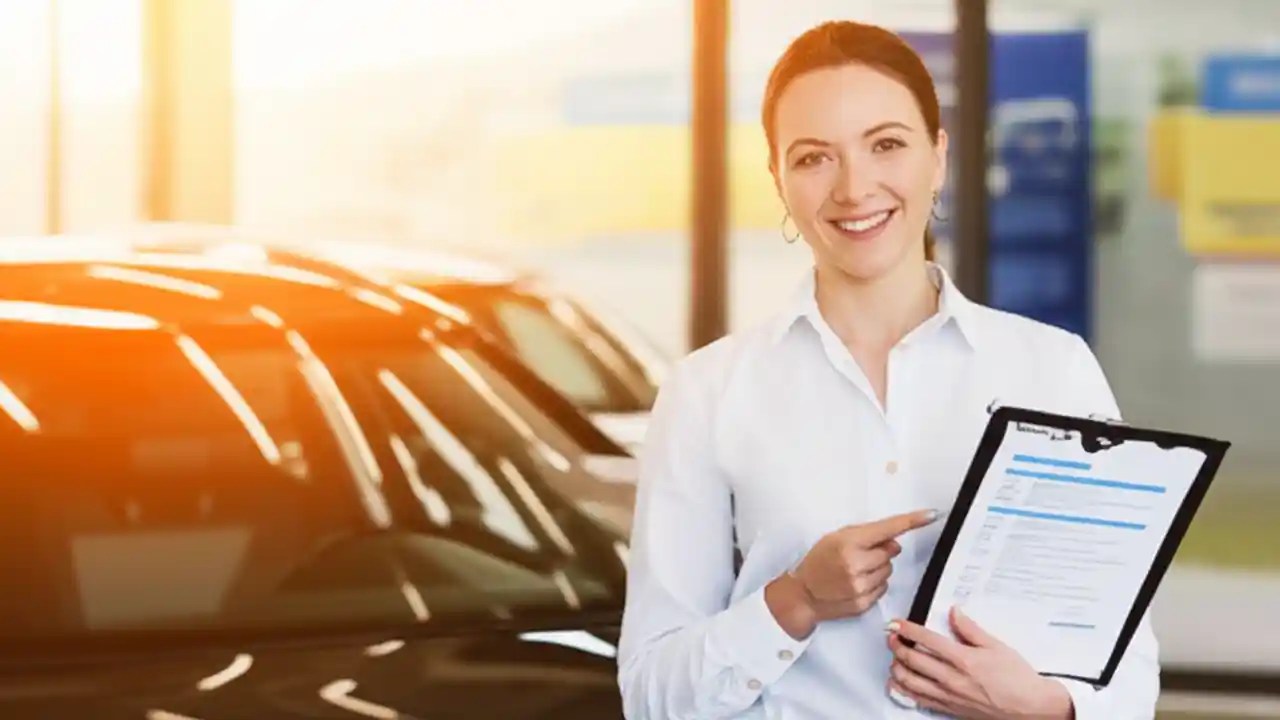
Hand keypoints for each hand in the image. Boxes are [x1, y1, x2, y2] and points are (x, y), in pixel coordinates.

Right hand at [781, 510, 938, 629]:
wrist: (802, 594)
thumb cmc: (818, 561)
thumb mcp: (835, 538)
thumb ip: (866, 535)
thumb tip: (894, 542)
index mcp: (848, 543)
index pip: (887, 529)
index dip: (912, 521)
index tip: (931, 515)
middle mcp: (856, 565)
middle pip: (890, 552)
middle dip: (880, 551)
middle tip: (859, 554)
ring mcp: (861, 586)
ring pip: (889, 571)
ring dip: (877, 568)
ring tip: (855, 571)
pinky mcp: (864, 603)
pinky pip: (883, 588)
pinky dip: (874, 584)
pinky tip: (855, 583)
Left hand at [886, 607, 1073, 719]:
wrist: (1030, 708)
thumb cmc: (1018, 679)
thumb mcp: (996, 646)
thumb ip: (970, 629)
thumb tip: (955, 612)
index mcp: (964, 660)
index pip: (926, 640)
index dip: (907, 629)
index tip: (897, 623)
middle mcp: (952, 679)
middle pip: (912, 660)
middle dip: (896, 646)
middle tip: (891, 636)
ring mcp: (949, 696)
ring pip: (910, 682)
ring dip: (896, 667)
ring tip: (894, 657)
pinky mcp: (950, 709)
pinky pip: (919, 700)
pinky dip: (904, 690)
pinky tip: (898, 682)